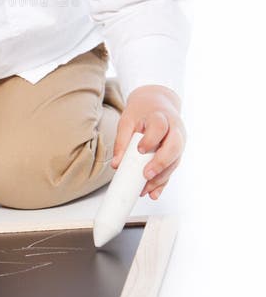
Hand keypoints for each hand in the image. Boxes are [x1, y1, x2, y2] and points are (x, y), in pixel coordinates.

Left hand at [111, 85, 186, 200]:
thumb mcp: (128, 120)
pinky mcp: (177, 153)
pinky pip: (172, 169)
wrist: (157, 103)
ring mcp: (179, 142)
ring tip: (145, 190)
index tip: (140, 150)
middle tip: (146, 174)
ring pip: (175, 161)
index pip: (160, 127)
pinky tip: (153, 193)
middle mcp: (175, 129)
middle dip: (161, 163)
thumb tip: (117, 165)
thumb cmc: (141, 112)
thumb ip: (122, 141)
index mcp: (162, 116)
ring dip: (161, 177)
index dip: (151, 139)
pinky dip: (163, 182)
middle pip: (174, 147)